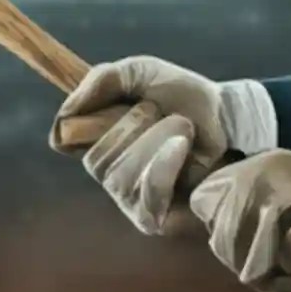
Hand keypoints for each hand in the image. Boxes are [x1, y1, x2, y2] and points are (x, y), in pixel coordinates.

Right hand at [48, 56, 276, 235]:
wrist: (226, 117)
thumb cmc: (180, 96)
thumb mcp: (138, 72)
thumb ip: (100, 81)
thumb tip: (65, 115)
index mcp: (95, 138)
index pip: (64, 138)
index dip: (84, 122)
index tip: (111, 104)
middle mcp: (106, 173)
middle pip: (95, 160)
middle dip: (131, 126)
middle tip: (157, 111)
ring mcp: (128, 200)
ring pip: (120, 178)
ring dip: (155, 141)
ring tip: (181, 126)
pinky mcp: (154, 219)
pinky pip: (147, 194)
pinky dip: (163, 165)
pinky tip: (181, 146)